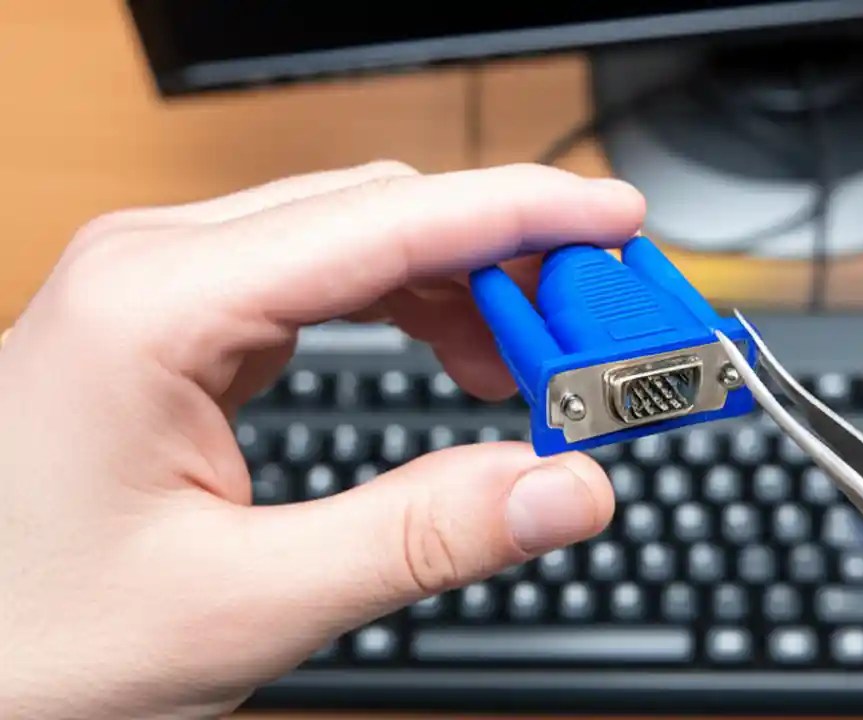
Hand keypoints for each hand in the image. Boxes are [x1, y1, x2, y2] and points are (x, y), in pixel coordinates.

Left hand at [0, 161, 644, 718]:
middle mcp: (160, 268)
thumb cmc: (28, 636)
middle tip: (604, 329)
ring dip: (469, 290)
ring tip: (543, 366)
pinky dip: (414, 312)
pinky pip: (325, 283)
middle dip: (512, 261)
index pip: (390, 220)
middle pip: (385, 216)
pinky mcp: (179, 326)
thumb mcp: (245, 600)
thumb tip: (566, 488)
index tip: (619, 225)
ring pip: (361, 244)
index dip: (524, 215)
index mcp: (159, 302)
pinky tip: (463, 363)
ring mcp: (165, 290)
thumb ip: (423, 536)